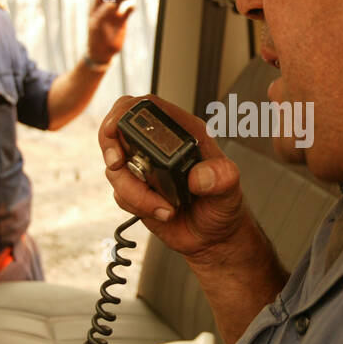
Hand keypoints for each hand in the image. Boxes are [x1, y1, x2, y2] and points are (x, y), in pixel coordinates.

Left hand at [88, 0, 134, 64]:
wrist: (102, 52)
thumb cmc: (95, 39)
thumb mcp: (96, 26)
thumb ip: (103, 13)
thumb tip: (112, 3)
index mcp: (96, 7)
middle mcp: (105, 9)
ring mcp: (115, 14)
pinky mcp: (123, 20)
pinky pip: (129, 9)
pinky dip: (131, 6)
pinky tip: (131, 7)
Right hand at [99, 94, 248, 260]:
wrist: (214, 236)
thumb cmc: (223, 204)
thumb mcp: (230, 189)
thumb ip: (222, 178)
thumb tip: (200, 176)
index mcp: (181, 133)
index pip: (147, 107)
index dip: (125, 111)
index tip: (115, 128)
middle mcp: (159, 147)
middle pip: (118, 130)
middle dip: (111, 148)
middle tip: (119, 164)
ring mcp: (144, 169)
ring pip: (116, 169)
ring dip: (134, 191)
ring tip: (164, 206)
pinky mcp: (136, 191)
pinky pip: (120, 194)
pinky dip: (137, 206)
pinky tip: (162, 212)